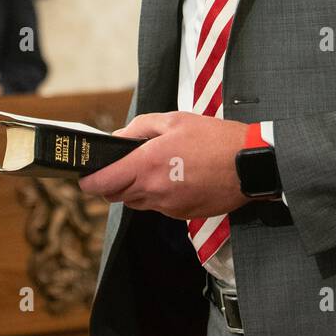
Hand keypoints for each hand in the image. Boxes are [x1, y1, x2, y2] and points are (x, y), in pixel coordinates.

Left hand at [78, 111, 250, 217]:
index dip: (88, 181)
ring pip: (138, 202)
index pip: (101, 183)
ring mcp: (168, 206)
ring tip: (158, 168)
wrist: (250, 165)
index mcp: (147, 164)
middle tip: (125, 166)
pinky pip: (160, 207)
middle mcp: (154, 190)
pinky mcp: (182, 215)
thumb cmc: (214, 138)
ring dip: (138, 189)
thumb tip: (118, 138)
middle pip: (116, 195)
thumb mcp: (174, 120)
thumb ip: (140, 128)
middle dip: (114, 182)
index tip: (86, 176)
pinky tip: (178, 178)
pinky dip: (160, 196)